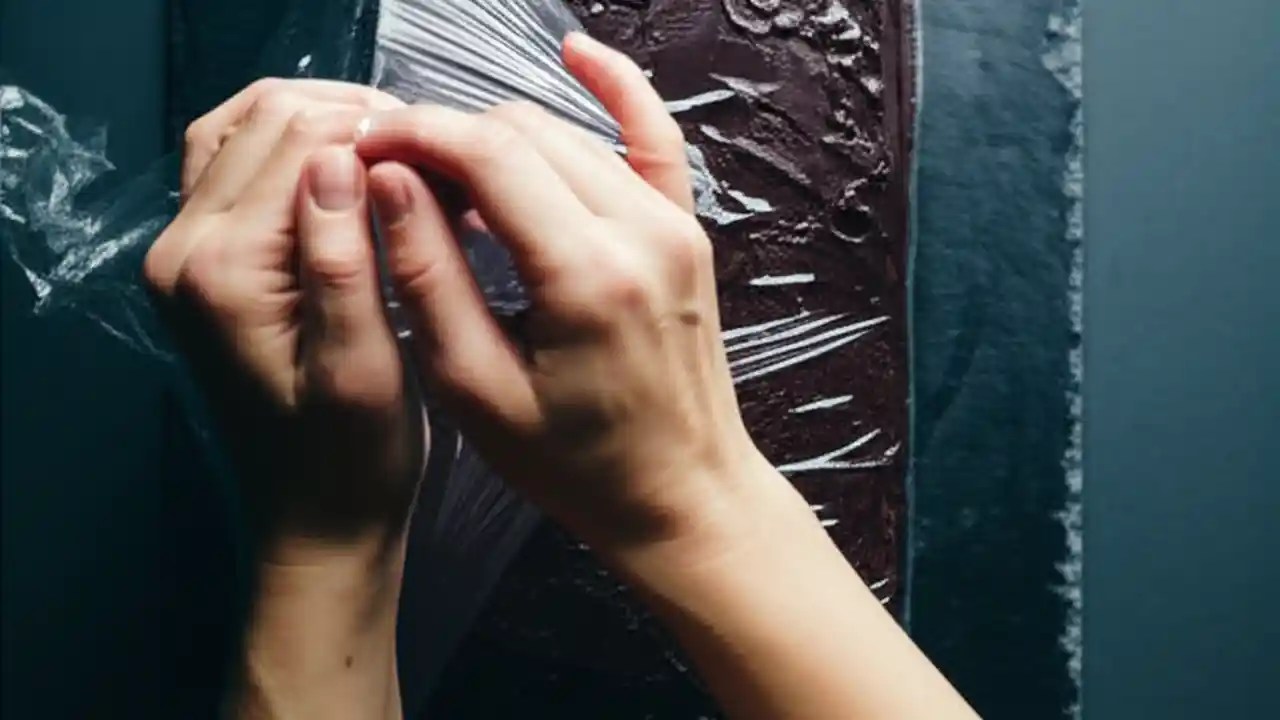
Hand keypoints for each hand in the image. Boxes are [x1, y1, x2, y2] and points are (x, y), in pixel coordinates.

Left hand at [145, 79, 418, 549]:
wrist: (312, 523)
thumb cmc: (353, 461)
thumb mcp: (364, 370)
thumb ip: (343, 261)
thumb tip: (341, 158)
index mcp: (223, 271)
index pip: (297, 139)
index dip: (376, 130)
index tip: (442, 162)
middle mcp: (182, 249)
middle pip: (264, 117)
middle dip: (352, 118)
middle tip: (425, 157)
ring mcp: (181, 253)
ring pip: (242, 127)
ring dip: (319, 124)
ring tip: (391, 156)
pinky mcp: (198, 262)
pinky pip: (230, 163)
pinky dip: (288, 146)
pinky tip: (342, 169)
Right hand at [356, 34, 804, 562]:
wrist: (682, 495)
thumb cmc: (577, 466)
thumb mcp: (476, 389)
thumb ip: (429, 274)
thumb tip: (389, 179)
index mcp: (587, 274)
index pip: (487, 153)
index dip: (412, 136)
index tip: (362, 147)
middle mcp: (642, 231)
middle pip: (524, 133)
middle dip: (446, 137)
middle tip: (392, 175)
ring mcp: (674, 225)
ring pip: (569, 133)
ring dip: (499, 138)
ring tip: (444, 179)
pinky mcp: (687, 231)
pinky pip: (655, 135)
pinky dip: (615, 89)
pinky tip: (577, 51)